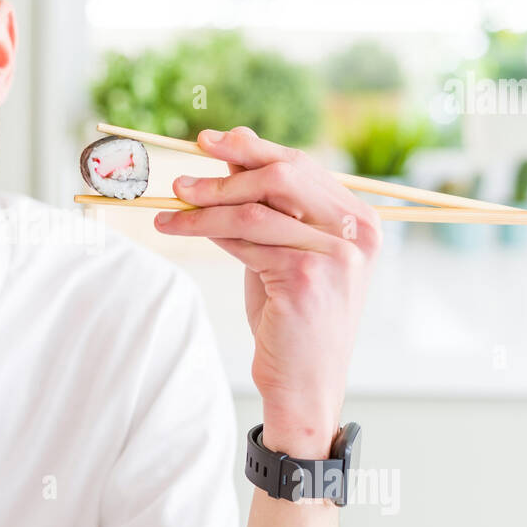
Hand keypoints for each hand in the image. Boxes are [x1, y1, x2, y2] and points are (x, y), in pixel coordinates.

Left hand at [154, 126, 381, 457]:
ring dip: (203, 206)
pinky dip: (205, 230)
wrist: (304, 385)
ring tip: (167, 209)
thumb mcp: (282, 254)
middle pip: (282, 175)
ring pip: (254, 209)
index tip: (208, 140)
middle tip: (181, 178)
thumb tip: (228, 154)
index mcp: (359, 219)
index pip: (300, 165)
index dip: (251, 147)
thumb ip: (267, 209)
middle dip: (226, 171)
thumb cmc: (291, 320)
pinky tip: (178, 229)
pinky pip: (244, 240)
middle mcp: (358, 231)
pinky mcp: (306, 276)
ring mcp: (336, 254)